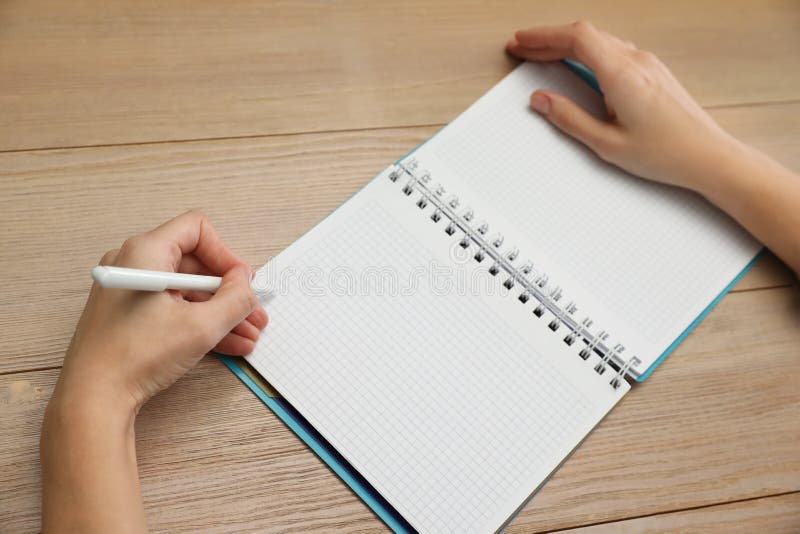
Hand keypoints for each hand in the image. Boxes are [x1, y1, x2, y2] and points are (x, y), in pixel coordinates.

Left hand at [57, 210, 267, 412]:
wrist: (94, 398)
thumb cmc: (136, 357)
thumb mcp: (202, 326)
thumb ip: (235, 298)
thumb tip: (246, 282)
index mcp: (146, 253)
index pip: (197, 230)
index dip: (226, 255)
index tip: (242, 283)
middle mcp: (135, 264)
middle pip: (196, 264)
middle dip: (230, 292)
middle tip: (253, 313)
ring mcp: (132, 291)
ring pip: (189, 292)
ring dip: (222, 313)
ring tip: (249, 336)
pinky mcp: (131, 315)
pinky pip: (175, 309)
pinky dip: (201, 323)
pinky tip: (230, 345)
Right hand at [506, 21, 742, 191]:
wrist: (708, 156)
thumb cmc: (667, 153)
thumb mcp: (607, 143)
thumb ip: (570, 119)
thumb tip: (542, 100)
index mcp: (622, 74)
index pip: (576, 38)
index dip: (543, 36)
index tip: (521, 42)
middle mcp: (636, 61)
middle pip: (585, 34)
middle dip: (549, 39)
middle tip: (523, 47)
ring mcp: (647, 64)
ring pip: (600, 40)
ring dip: (568, 45)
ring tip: (544, 56)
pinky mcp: (653, 71)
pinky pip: (613, 50)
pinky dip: (587, 52)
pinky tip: (577, 65)